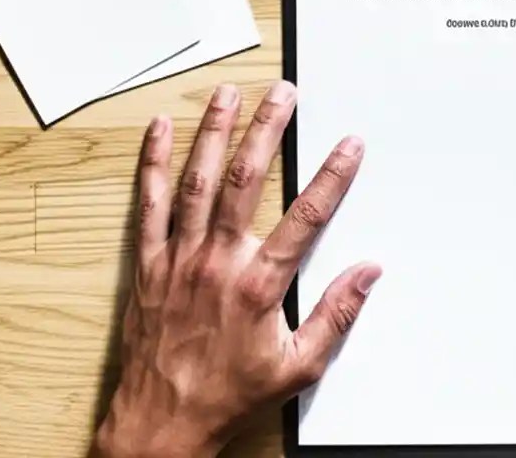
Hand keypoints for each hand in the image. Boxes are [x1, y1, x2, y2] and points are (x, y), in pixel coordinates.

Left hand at [93, 82, 380, 457]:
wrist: (161, 421)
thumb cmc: (227, 396)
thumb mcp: (298, 366)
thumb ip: (337, 315)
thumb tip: (367, 274)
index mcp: (257, 285)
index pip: (306, 216)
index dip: (333, 175)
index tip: (349, 146)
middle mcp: (217, 262)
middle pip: (247, 179)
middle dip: (268, 128)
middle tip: (283, 94)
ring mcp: (179, 258)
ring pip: (198, 180)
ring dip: (214, 132)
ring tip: (227, 95)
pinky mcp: (149, 263)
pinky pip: (149, 203)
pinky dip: (153, 164)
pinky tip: (158, 132)